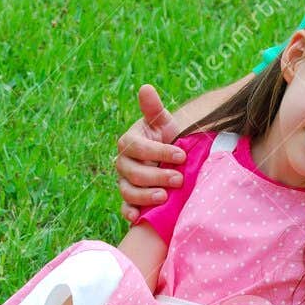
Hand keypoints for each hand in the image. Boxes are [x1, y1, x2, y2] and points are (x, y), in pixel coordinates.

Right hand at [115, 85, 184, 223]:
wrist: (172, 160)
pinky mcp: (129, 199)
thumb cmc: (168, 139)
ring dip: (146, 196)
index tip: (182, 156)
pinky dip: (130, 213)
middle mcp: (123, 162)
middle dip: (157, 176)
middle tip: (179, 179)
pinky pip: (124, 207)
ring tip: (165, 198)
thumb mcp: (164, 123)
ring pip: (128, 191)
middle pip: (133, 172)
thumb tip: (146, 87)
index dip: (160, 152)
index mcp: (129, 142)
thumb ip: (154, 109)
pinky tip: (138, 217)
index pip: (139, 148)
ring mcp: (125, 181)